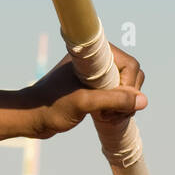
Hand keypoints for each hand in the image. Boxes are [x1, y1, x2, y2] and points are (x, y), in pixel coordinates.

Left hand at [26, 43, 147, 139]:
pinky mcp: (94, 90)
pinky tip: (104, 119)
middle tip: (110, 113)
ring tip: (105, 117)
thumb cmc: (52, 106)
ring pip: (126, 88)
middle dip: (126, 98)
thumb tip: (143, 101)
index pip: (130, 65)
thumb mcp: (85, 103)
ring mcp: (96, 76)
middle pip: (131, 76)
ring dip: (122, 106)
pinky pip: (117, 96)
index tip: (114, 104)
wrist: (30, 117)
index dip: (129, 86)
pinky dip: (116, 109)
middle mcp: (97, 62)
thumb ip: (114, 99)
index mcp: (94, 56)